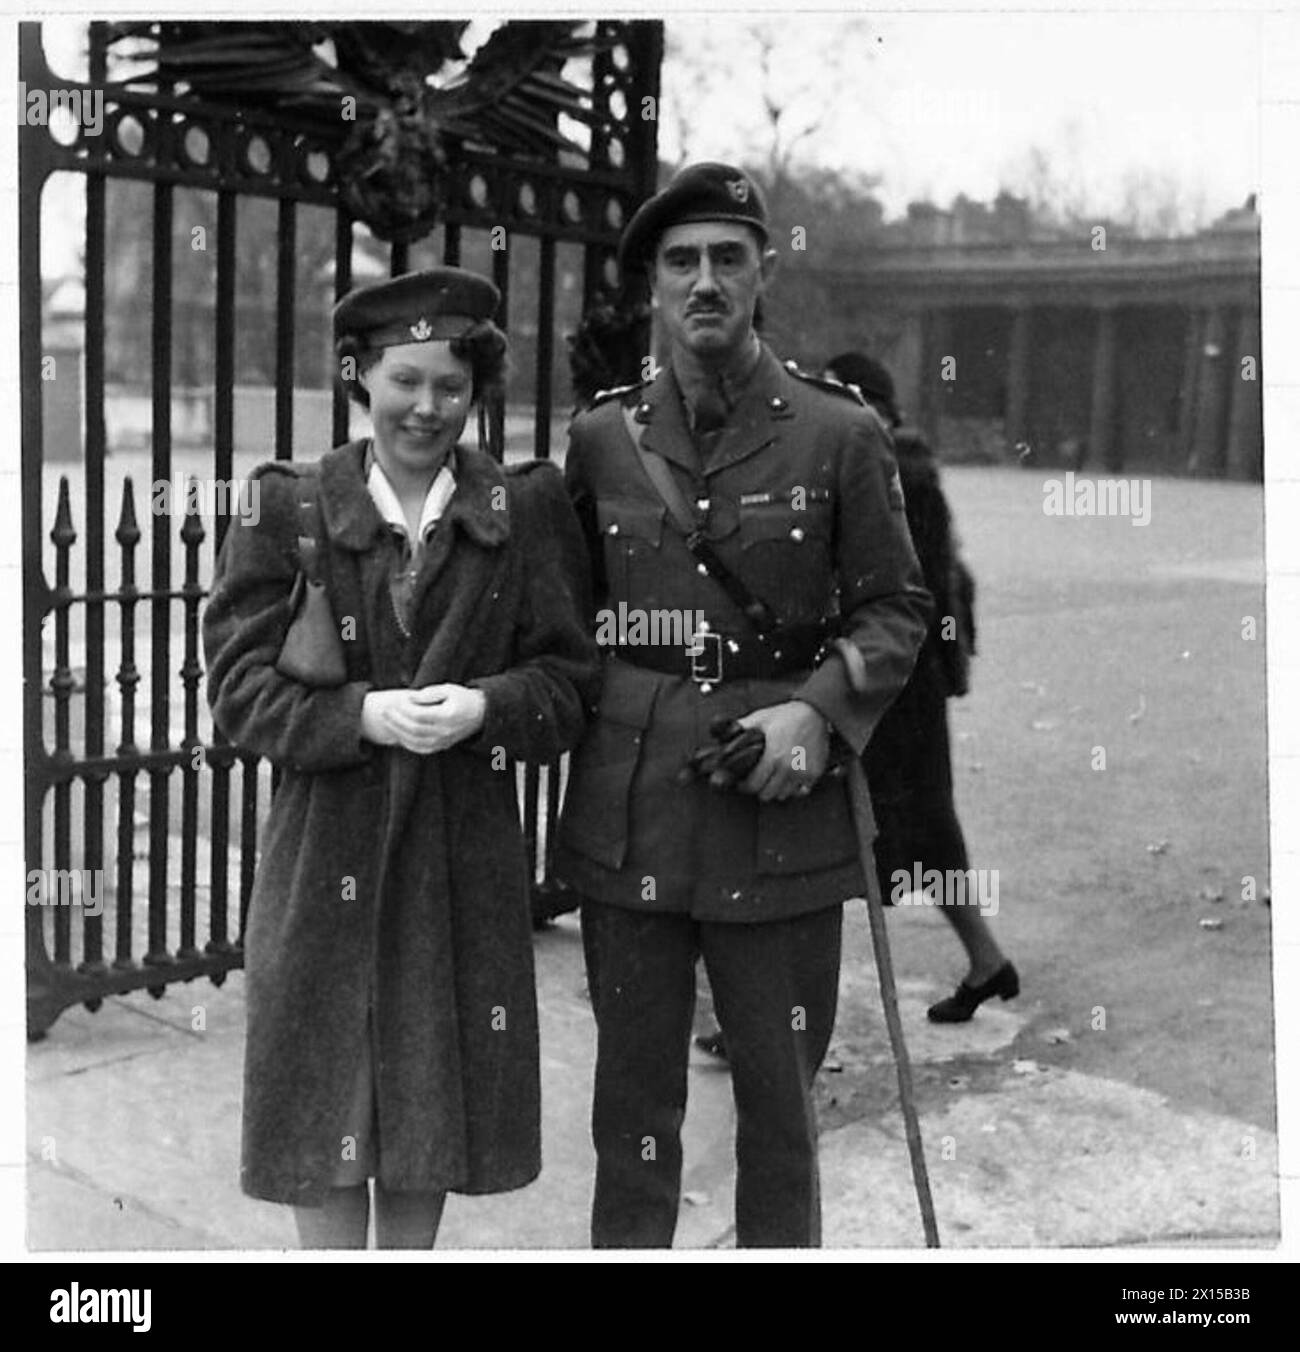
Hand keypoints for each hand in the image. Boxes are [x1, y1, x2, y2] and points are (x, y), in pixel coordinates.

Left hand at [361, 684, 486, 754]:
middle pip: (414, 729)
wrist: (480, 714)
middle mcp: (446, 731)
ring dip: (398, 732)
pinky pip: (421, 749)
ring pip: (415, 741)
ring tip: (387, 721)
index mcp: (448, 716)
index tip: (396, 701)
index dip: (404, 708)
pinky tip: (398, 733)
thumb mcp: (449, 689)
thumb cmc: (463, 698)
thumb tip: (410, 698)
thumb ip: (429, 693)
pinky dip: (407, 743)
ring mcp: (444, 741)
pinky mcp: (442, 746)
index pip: (419, 715)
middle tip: (385, 711)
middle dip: (396, 720)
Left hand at [735, 700, 829, 801]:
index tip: (742, 783)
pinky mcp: (815, 773)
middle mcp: (789, 768)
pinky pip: (801, 791)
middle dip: (759, 789)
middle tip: (757, 781)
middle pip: (767, 795)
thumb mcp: (760, 718)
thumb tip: (723, 734)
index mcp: (773, 757)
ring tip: (772, 779)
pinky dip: (794, 788)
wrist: (815, 712)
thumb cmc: (788, 715)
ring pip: (783, 795)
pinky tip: (788, 779)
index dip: (744, 786)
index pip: (754, 785)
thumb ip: (742, 728)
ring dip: (776, 789)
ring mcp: (804, 772)